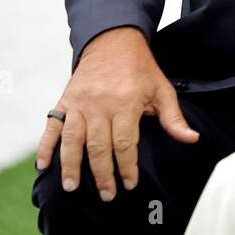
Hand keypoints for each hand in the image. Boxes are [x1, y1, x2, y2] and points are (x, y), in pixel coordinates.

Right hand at [35, 26, 198, 199]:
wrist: (112, 39)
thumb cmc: (140, 68)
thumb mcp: (162, 89)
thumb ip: (173, 118)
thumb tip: (191, 139)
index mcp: (125, 102)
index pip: (124, 142)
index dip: (127, 166)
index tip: (129, 184)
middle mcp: (99, 104)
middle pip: (98, 146)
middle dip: (102, 174)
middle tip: (106, 195)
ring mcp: (79, 102)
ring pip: (73, 139)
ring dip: (71, 165)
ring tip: (72, 187)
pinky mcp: (65, 100)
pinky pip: (52, 125)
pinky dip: (46, 146)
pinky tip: (43, 165)